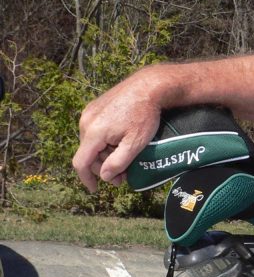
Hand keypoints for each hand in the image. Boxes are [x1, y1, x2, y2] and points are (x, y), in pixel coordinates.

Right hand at [72, 67, 170, 191]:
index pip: (81, 163)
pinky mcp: (95, 107)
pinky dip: (105, 142)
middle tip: (123, 176)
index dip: (86, 179)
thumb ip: (118, 163)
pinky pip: (95, 131)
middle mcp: (86, 121)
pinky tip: (121, 143)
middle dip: (103, 167)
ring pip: (92, 143)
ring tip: (125, 159)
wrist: (149, 86)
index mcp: (93, 132)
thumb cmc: (145, 115)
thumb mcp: (135, 144)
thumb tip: (105, 177)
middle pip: (88, 154)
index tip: (95, 190)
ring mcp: (89, 112)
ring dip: (105, 155)